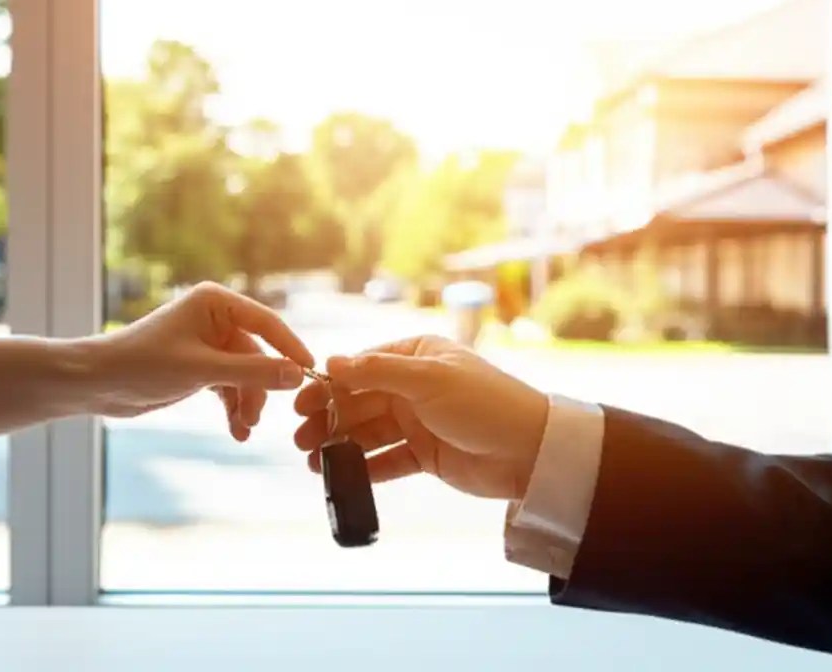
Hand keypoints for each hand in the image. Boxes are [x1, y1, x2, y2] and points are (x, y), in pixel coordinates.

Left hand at [93, 282, 312, 437]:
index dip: (290, 348)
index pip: (267, 322)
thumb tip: (296, 375)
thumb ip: (251, 373)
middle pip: (257, 355)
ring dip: (246, 402)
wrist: (98, 382)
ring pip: (245, 375)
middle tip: (256, 418)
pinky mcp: (199, 366)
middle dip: (258, 389)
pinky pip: (229, 386)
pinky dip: (233, 407)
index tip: (311, 374)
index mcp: (215, 302)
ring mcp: (207, 343)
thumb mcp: (202, 370)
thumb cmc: (143, 364)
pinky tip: (235, 430)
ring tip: (242, 428)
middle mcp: (214, 318)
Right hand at [292, 335, 547, 498]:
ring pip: (368, 432)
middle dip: (329, 419)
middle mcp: (414, 386)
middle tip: (300, 438)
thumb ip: (376, 372)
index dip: (329, 385)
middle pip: (359, 402)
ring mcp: (419, 421)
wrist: (532, 452)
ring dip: (340, 445)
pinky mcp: (425, 454)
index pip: (361, 367)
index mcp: (417, 355)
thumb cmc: (484, 404)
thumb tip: (330, 362)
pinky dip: (364, 467)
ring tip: (312, 462)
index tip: (301, 402)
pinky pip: (387, 459)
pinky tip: (341, 476)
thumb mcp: (428, 379)